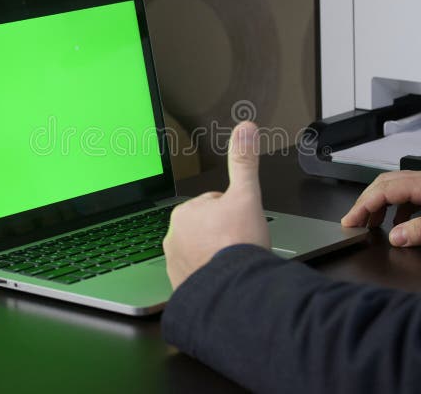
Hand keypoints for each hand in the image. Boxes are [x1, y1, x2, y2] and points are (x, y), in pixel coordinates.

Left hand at [163, 121, 269, 289]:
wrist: (233, 292)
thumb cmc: (237, 245)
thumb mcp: (247, 195)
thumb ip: (244, 162)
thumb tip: (245, 128)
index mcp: (184, 213)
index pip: (215, 205)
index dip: (234, 213)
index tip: (241, 226)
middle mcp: (173, 238)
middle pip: (208, 229)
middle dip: (225, 235)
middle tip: (240, 244)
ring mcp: (175, 264)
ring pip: (204, 252)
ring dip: (218, 256)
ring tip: (233, 263)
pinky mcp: (182, 287)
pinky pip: (200, 276)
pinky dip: (212, 277)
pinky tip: (226, 279)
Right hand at [341, 170, 420, 246]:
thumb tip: (395, 236)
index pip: (385, 191)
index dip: (364, 206)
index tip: (351, 221)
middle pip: (385, 184)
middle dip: (365, 202)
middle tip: (353, 221)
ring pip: (395, 187)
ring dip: (379, 203)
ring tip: (371, 223)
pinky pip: (408, 194)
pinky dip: (396, 207)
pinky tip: (398, 223)